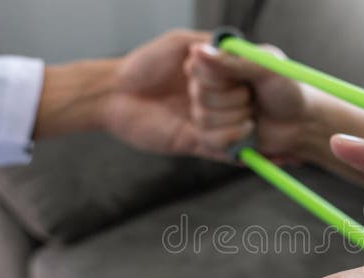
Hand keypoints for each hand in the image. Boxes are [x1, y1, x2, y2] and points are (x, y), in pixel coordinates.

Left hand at [35, 30, 250, 158]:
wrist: (113, 94)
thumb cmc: (143, 65)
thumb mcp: (180, 43)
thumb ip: (210, 45)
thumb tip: (237, 48)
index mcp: (218, 79)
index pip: (250, 82)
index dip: (243, 78)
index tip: (229, 72)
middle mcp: (219, 102)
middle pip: (248, 105)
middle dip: (228, 98)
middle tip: (194, 89)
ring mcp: (210, 123)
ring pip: (240, 127)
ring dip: (221, 118)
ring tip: (193, 108)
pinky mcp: (197, 144)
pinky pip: (224, 148)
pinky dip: (228, 141)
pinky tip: (224, 131)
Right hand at [184, 43, 308, 162]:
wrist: (301, 124)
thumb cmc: (288, 91)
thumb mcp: (267, 69)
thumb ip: (232, 62)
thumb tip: (197, 50)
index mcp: (221, 62)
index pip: (197, 67)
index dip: (219, 80)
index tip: (243, 83)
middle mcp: (211, 85)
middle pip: (200, 94)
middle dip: (234, 101)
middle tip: (253, 98)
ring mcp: (210, 110)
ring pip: (203, 118)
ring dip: (236, 119)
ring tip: (253, 115)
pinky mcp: (213, 134)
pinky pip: (207, 138)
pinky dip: (233, 137)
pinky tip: (249, 130)